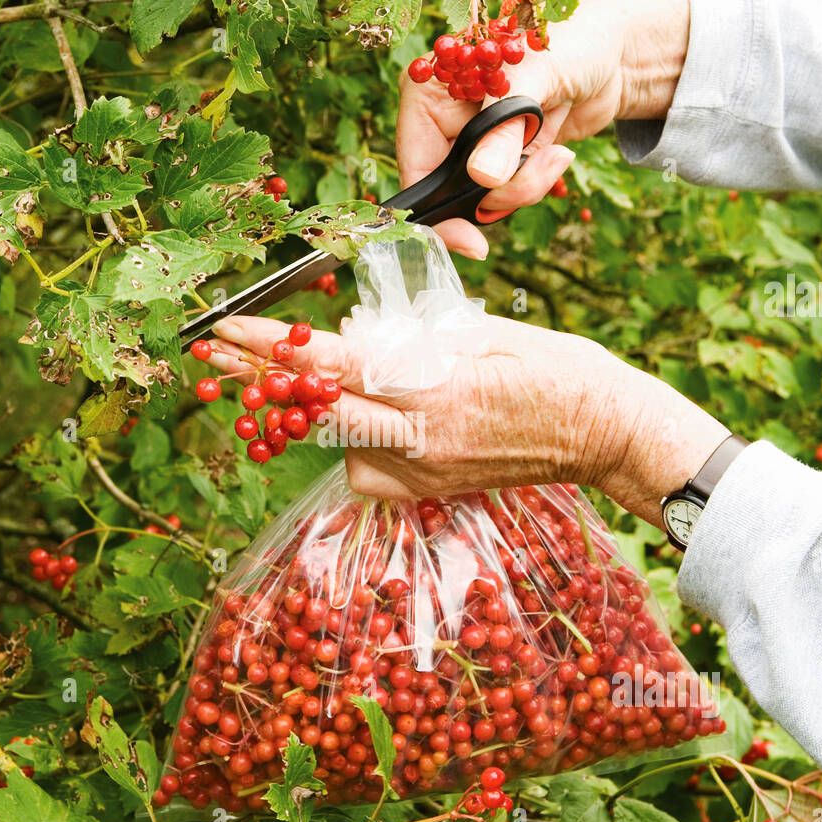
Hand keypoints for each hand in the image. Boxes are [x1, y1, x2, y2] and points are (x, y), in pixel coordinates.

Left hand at [207, 312, 727, 527]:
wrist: (607, 435)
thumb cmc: (561, 371)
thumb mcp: (492, 332)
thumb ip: (422, 335)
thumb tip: (362, 332)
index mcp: (438, 390)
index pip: (334, 366)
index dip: (272, 348)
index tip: (225, 330)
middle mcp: (423, 438)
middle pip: (317, 410)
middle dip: (260, 379)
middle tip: (214, 355)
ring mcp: (426, 472)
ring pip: (337, 442)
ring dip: (310, 406)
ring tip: (295, 374)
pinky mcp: (433, 490)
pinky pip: (366, 471)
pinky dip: (352, 440)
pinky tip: (368, 416)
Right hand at [397, 0, 690, 258]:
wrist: (611, 56)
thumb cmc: (570, 44)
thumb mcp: (536, 78)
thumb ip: (505, 129)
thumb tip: (482, 179)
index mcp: (431, 94)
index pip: (418, 167)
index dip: (440, 210)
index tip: (471, 240)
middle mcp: (444, 124)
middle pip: (452, 193)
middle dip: (499, 195)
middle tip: (542, 166)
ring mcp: (473, 147)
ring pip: (483, 201)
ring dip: (525, 187)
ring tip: (555, 152)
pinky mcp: (501, 163)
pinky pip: (507, 198)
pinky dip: (536, 184)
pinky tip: (557, 154)